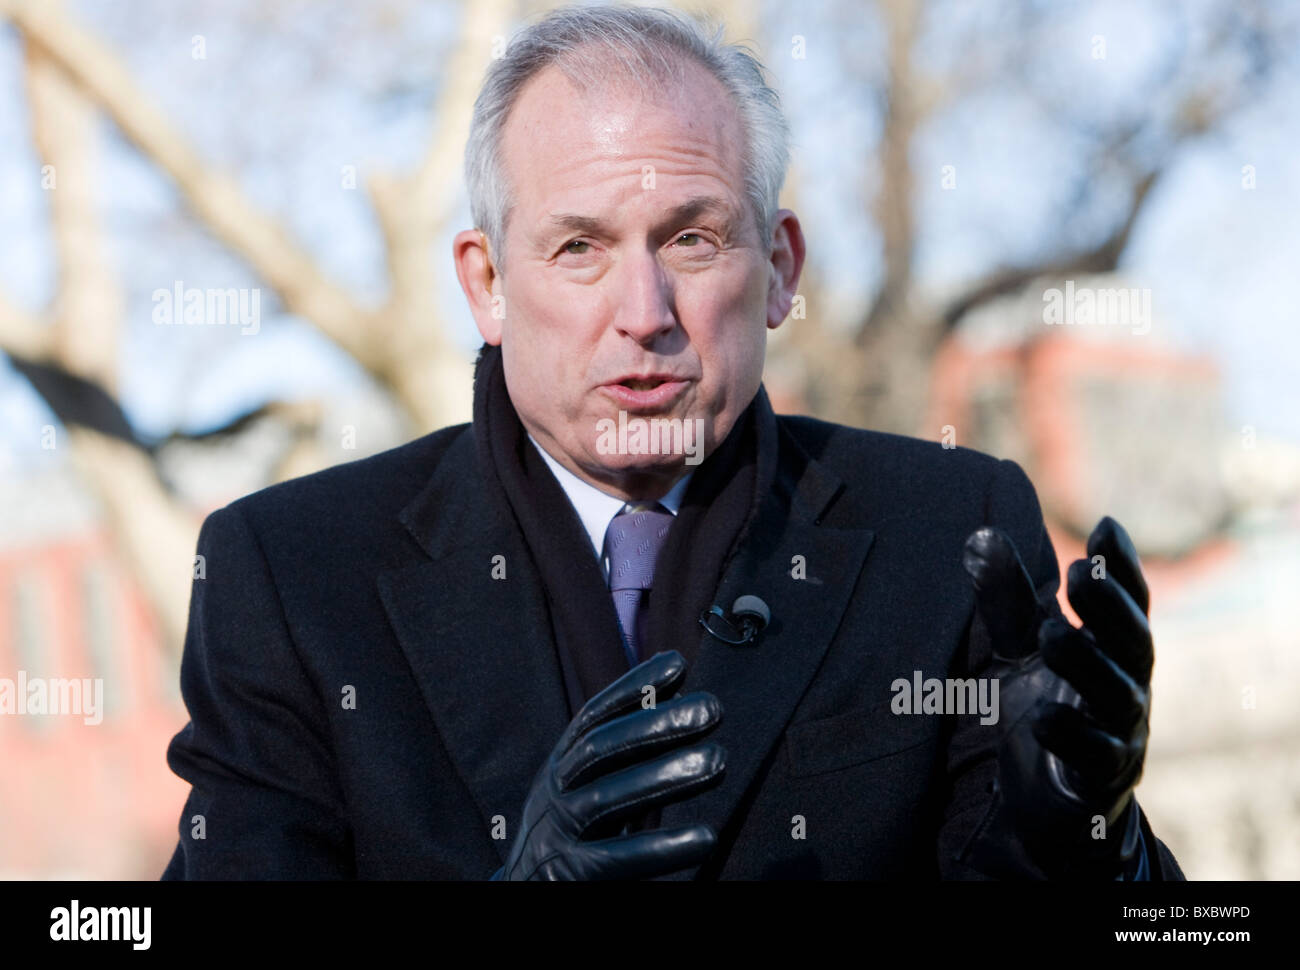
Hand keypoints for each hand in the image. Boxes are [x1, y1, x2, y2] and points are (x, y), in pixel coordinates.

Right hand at [493, 650, 724, 879]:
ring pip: (607, 798)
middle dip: (656, 724)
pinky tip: (705, 838)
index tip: (677, 662)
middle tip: (711, 708)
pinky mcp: (568, 877)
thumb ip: (624, 754)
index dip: (632, 688)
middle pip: (601, 750)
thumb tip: (675, 693)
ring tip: (718, 761)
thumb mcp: (589, 790)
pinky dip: (660, 848)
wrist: (522, 895)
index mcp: (559, 769)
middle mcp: (552, 794)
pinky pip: (615, 861)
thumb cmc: (573, 840)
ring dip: (665, 776)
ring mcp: (556, 835)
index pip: (593, 718)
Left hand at [961, 516, 1151, 877]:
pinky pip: (1094, 756)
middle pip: (1133, 642)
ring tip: (1051, 634)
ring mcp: (1119, 734)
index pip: (1128, 602)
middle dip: (1111, 608)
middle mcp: (1126, 686)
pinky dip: (1070, 735)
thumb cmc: (1045, 708)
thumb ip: (1006, 599)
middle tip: (1081, 573)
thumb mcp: (1020, 650)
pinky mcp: (1098, 779)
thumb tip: (980, 536)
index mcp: (1112, 650)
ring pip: (1118, 696)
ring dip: (1086, 663)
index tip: (1105, 526)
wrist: (1050, 802)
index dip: (1121, 566)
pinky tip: (1040, 717)